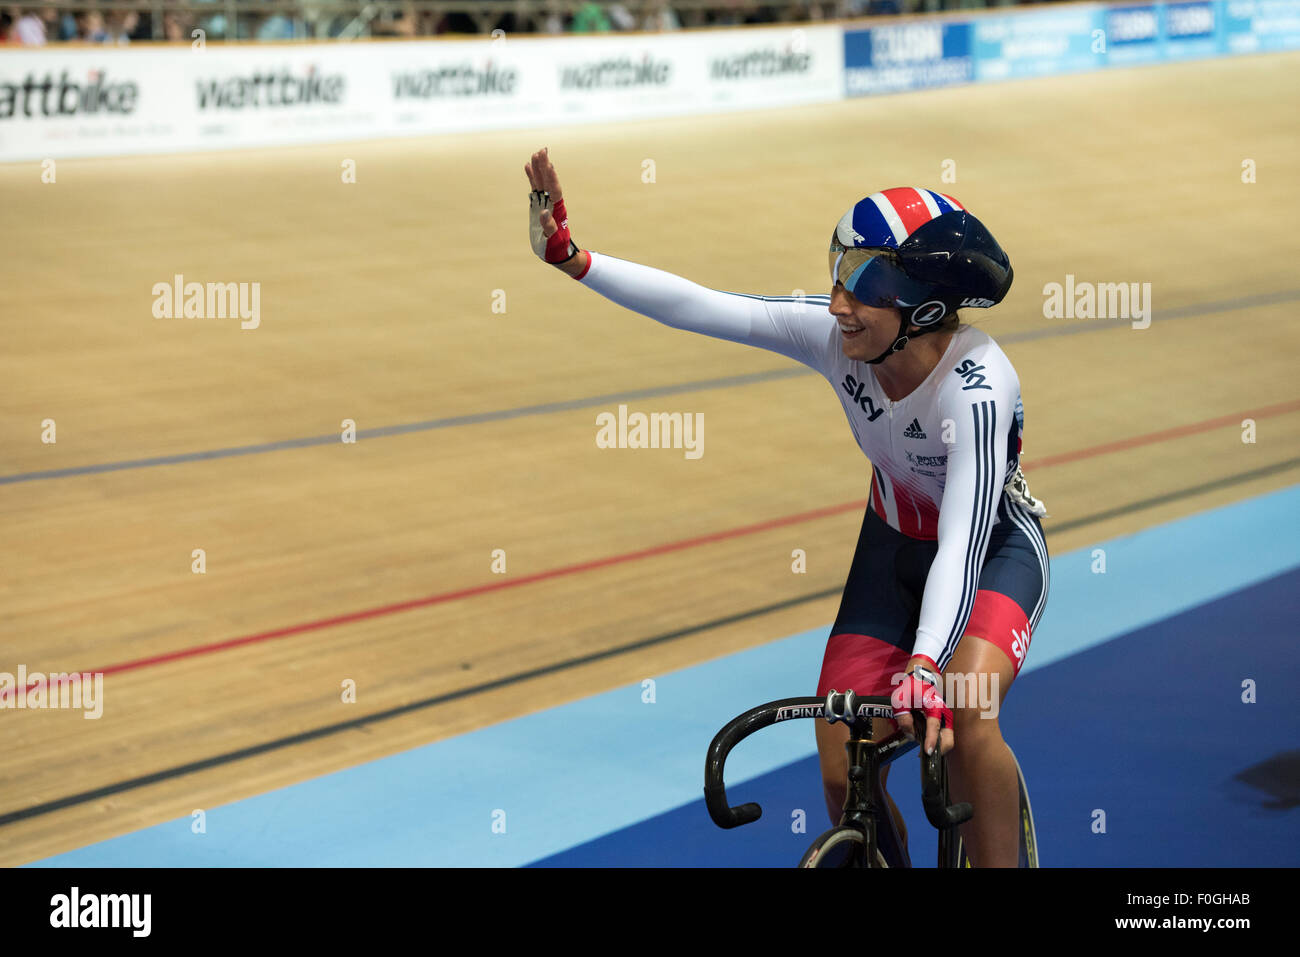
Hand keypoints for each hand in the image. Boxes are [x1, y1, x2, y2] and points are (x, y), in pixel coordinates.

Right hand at [524, 147, 588, 277]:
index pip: (555, 189)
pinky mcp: (538, 204)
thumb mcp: (552, 240)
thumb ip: (549, 226)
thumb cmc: (555, 248)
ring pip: (542, 181)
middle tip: (542, 150)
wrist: (555, 252)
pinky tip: (528, 166)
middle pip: (549, 181)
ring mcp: (545, 202)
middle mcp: (552, 203)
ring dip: (539, 168)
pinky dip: (532, 177)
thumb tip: (545, 213)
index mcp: (557, 209)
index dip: (551, 177)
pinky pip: (535, 187)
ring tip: (536, 154)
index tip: (549, 164)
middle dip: (545, 166)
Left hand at [891, 656, 954, 755]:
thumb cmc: (911, 688)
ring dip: (936, 746)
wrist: (921, 679)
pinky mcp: (943, 722)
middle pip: (948, 738)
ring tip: (920, 748)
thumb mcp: (901, 701)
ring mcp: (945, 719)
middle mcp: (944, 714)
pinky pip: (943, 736)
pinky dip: (935, 742)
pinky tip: (923, 743)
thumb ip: (904, 718)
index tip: (928, 752)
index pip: (934, 727)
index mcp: (934, 707)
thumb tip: (911, 735)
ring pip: (947, 739)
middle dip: (939, 750)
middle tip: (925, 754)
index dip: (931, 741)